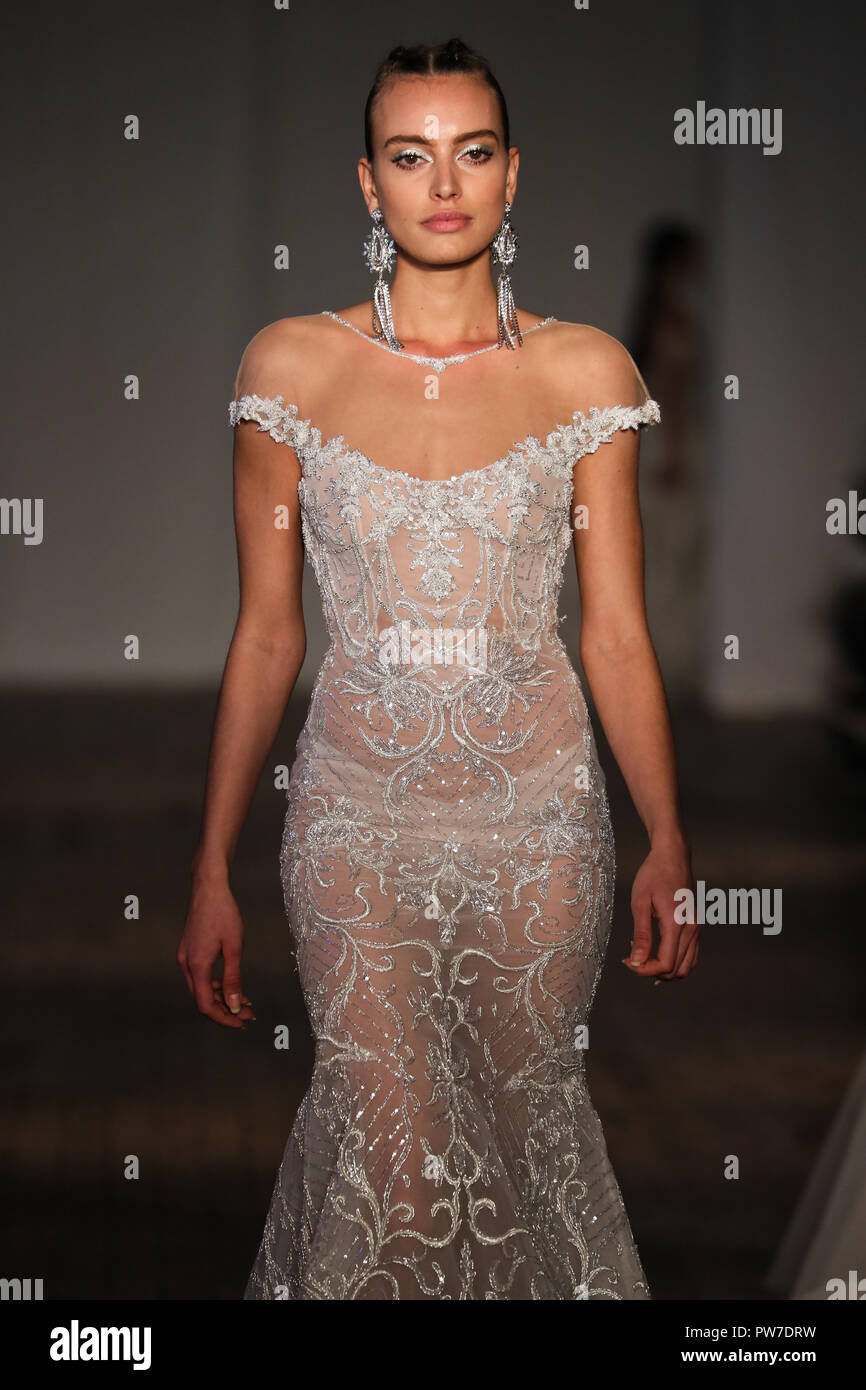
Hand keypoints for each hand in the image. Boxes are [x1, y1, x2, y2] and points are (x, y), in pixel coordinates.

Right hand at [177, 873, 255, 1027]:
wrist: (208, 887)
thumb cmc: (223, 913)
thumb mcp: (234, 947)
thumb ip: (233, 979)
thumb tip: (235, 1005)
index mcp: (197, 965)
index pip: (205, 1005)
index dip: (223, 1018)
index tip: (241, 1022)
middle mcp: (187, 963)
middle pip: (202, 999)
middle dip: (225, 1009)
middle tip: (248, 1013)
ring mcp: (185, 956)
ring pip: (200, 988)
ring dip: (220, 997)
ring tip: (244, 1000)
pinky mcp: (188, 950)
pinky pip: (199, 975)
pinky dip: (213, 984)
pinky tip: (229, 984)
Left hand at [624, 838, 698, 981]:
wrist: (673, 855)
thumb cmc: (654, 874)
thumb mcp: (640, 903)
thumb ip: (641, 935)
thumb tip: (637, 961)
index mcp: (676, 924)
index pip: (665, 964)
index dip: (645, 970)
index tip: (627, 961)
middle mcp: (691, 929)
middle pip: (677, 970)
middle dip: (653, 971)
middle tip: (632, 959)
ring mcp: (696, 928)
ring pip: (687, 966)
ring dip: (665, 970)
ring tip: (644, 958)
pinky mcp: (695, 925)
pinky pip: (690, 955)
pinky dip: (675, 961)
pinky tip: (657, 952)